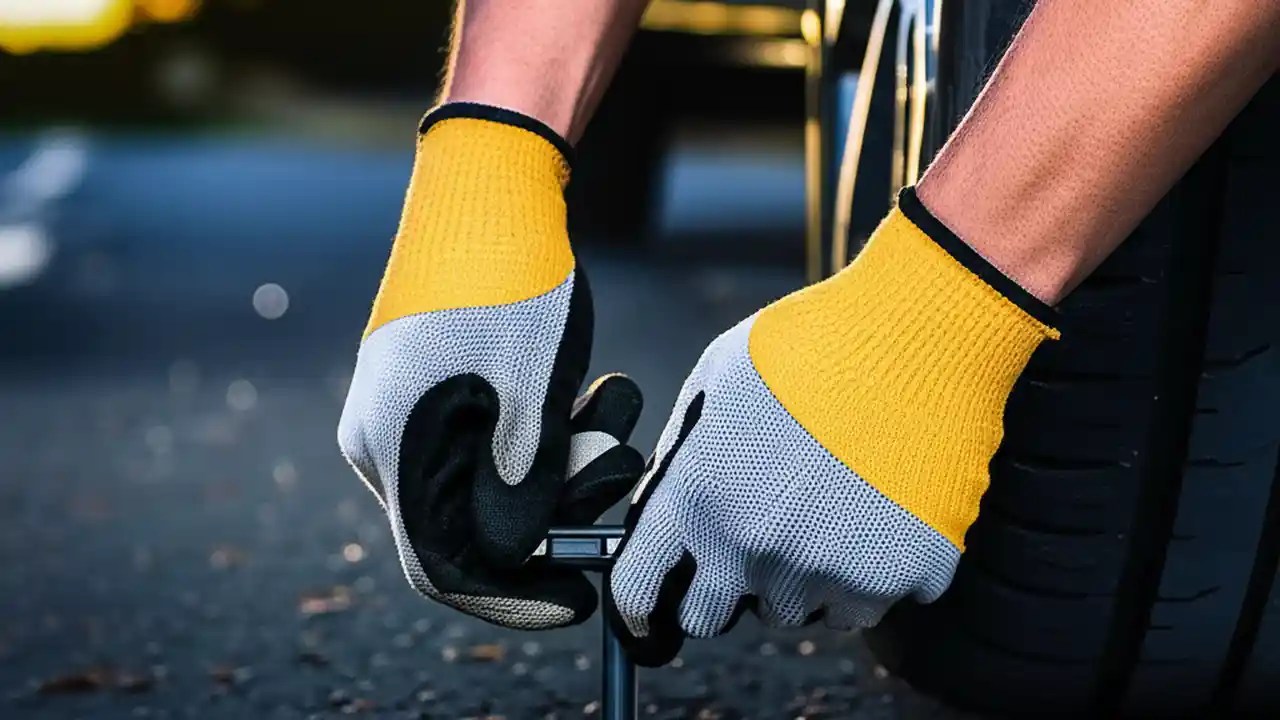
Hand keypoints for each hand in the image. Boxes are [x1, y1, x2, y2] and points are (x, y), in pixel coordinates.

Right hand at [338, 107, 642, 628]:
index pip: (441, 567)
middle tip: (618, 466)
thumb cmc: (508, 278)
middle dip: (559, 510)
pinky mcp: (445, 396)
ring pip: (496, 487)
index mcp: (394, 446)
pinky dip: (554, 436)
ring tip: (613, 406)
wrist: (489, 186)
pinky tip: (594, 394)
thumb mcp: (529, 387)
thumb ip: (521, 485)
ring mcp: (414, 417)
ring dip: (569, 464)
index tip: (582, 596)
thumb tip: (517, 554)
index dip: (512, 597)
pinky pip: (499, 446)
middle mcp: (390, 442)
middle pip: (474, 528)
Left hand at [606, 189, 1059, 664]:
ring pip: (792, 610)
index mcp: (693, 498)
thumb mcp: (714, 381)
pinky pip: (863, 605)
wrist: (917, 336)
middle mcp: (749, 548)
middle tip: (758, 536)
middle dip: (724, 586)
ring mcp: (822, 572)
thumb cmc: (812, 346)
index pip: (636, 590)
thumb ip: (679, 456)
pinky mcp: (892, 580)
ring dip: (798, 575)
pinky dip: (866, 573)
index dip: (639, 604)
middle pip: (710, 617)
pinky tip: (875, 513)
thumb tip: (660, 505)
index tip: (650, 607)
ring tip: (828, 505)